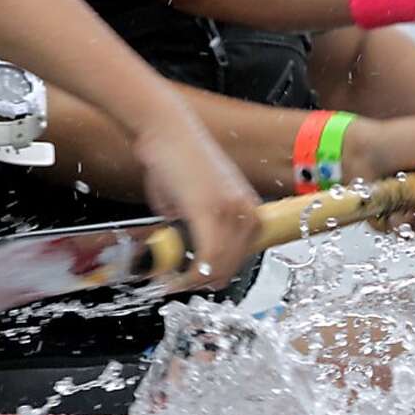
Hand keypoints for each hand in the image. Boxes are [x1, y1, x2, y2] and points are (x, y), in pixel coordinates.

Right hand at [132, 111, 260, 286]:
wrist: (166, 130)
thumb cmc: (174, 159)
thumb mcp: (193, 198)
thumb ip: (195, 224)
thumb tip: (185, 247)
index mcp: (248, 206)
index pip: (244, 255)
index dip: (220, 273)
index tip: (197, 280)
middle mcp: (246, 209)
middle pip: (234, 265)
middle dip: (206, 281)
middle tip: (178, 285)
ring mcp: (230, 210)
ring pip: (221, 266)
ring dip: (195, 281)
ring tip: (172, 282)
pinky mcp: (209, 211)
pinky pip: (207, 258)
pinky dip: (189, 275)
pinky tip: (173, 279)